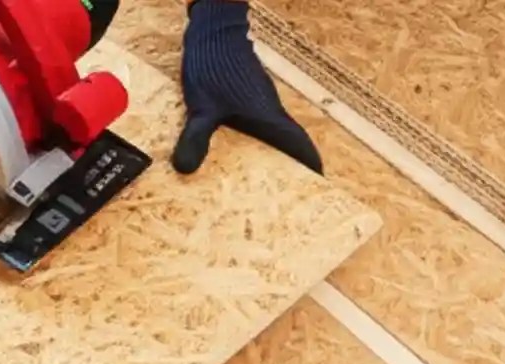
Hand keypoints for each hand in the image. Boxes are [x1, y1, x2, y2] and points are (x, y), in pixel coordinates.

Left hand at [171, 0, 321, 174]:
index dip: (309, 164)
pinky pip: (257, 124)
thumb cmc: (215, 68)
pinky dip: (255, 141)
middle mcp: (269, 112)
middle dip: (291, 166)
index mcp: (268, 119)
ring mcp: (259, 103)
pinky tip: (238, 150)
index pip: (298, 145)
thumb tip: (184, 169)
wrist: (214, 34)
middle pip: (288, 143)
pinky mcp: (245, 97)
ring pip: (273, 133)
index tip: (319, 181)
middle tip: (291, 189)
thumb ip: (196, 138)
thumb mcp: (202, 107)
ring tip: (264, 178)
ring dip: (273, 153)